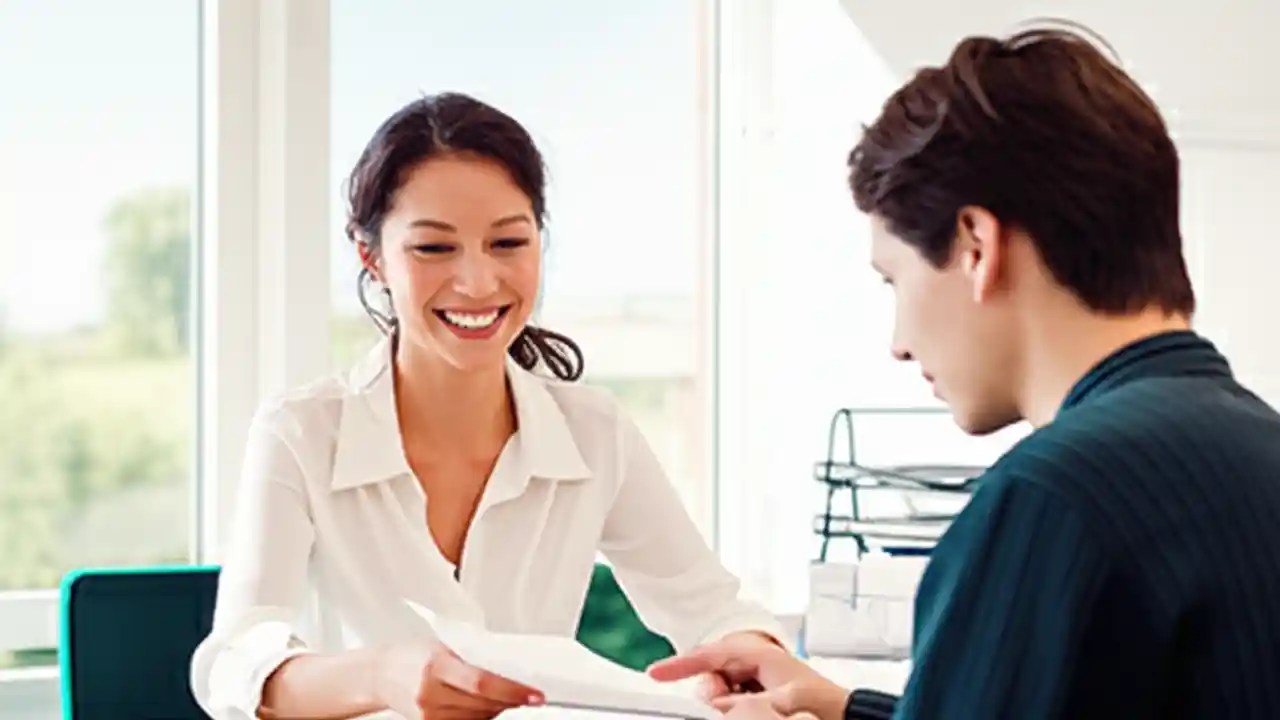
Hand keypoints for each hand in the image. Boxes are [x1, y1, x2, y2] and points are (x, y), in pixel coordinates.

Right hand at [374, 643, 542, 719]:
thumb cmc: (413, 654)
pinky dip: (480, 717)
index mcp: (437, 666)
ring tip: (508, 699)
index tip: (534, 695)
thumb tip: (509, 668)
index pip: (481, 683)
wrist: (381, 674)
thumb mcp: (444, 646)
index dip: (511, 692)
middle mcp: (431, 693)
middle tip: (529, 696)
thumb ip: (472, 657)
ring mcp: (428, 714)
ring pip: (477, 718)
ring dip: (497, 710)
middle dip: (510, 702)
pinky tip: (486, 707)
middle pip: (482, 705)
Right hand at [648, 637, 847, 719]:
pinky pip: (732, 701)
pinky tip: (746, 711)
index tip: (654, 673)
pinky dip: (732, 707)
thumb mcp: (784, 701)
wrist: (847, 716)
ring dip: (725, 703)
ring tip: (758, 707)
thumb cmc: (823, 702)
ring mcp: (756, 680)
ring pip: (720, 693)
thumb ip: (746, 703)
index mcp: (759, 655)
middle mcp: (754, 664)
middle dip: (712, 692)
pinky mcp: (759, 696)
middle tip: (726, 704)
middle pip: (711, 676)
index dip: (681, 664)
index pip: (710, 655)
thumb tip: (717, 704)